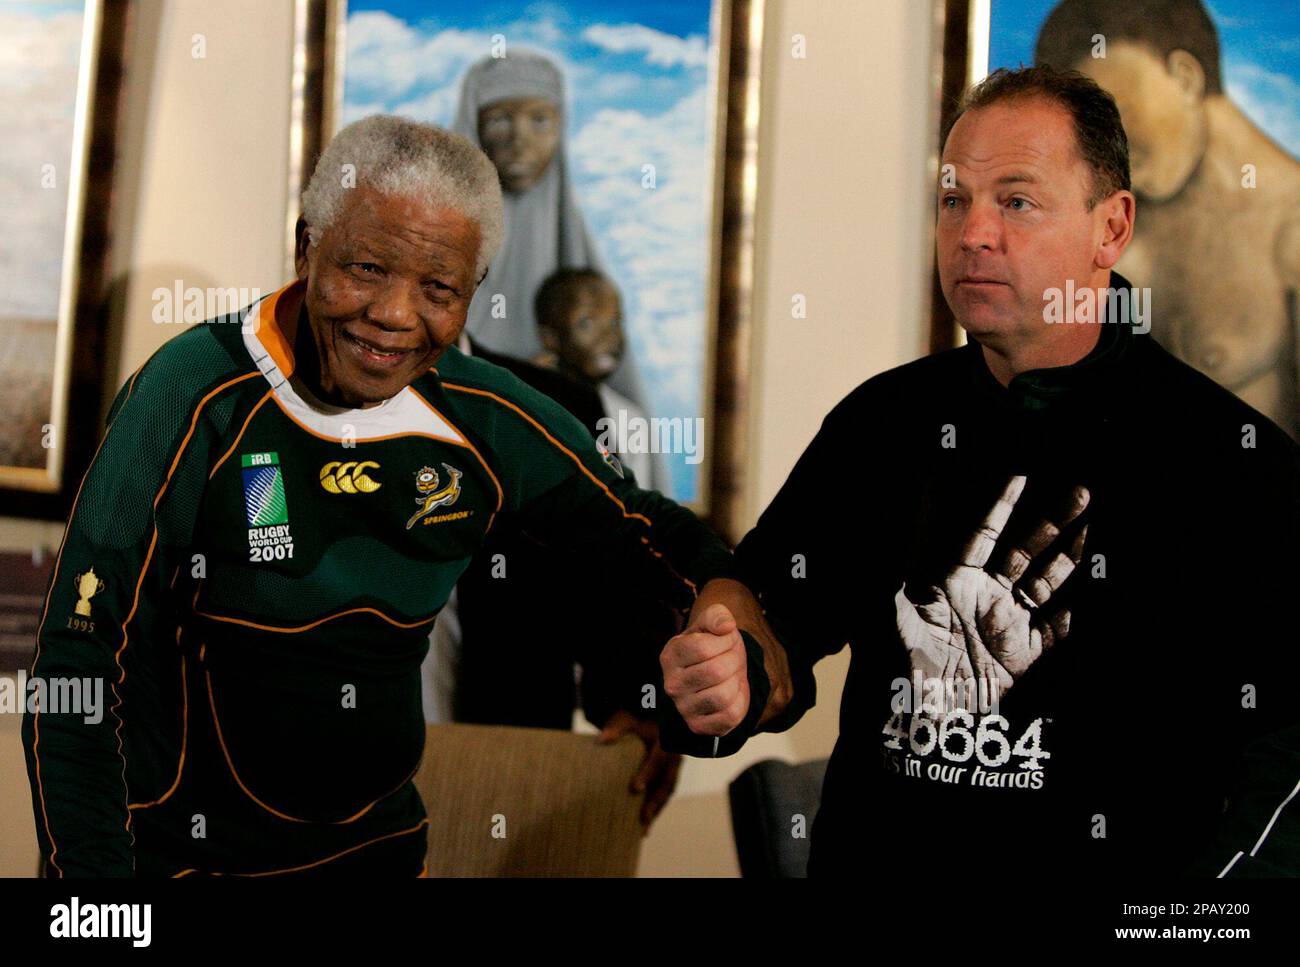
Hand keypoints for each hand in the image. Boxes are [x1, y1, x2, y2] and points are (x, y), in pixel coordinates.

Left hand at [598, 710, 680, 829]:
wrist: (648, 719)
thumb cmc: (634, 720)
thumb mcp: (625, 719)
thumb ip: (616, 728)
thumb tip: (602, 739)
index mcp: (665, 741)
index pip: (657, 759)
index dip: (647, 773)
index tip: (635, 788)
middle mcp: (673, 756)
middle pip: (667, 781)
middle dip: (655, 800)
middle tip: (643, 817)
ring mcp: (674, 767)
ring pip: (668, 791)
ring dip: (657, 810)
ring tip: (644, 829)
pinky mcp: (668, 776)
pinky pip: (665, 795)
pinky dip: (655, 810)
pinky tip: (645, 827)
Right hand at [660, 601, 749, 737]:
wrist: (718, 674)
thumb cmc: (713, 647)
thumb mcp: (712, 624)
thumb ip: (717, 616)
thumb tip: (726, 626)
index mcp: (670, 655)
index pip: (702, 647)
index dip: (724, 641)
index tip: (727, 640)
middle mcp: (671, 684)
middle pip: (716, 672)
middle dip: (734, 661)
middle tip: (732, 659)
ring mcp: (683, 708)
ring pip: (724, 695)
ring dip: (736, 681)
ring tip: (731, 676)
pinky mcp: (699, 726)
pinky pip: (731, 715)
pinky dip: (739, 702)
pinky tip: (731, 694)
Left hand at [894, 476, 1087, 712]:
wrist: (916, 721)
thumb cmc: (894, 663)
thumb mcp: (886, 611)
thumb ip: (893, 564)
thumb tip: (888, 517)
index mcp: (949, 580)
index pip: (981, 532)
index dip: (1001, 503)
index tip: (1022, 470)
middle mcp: (982, 596)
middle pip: (1025, 550)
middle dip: (1052, 521)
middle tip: (1081, 490)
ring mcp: (1007, 623)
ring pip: (1049, 580)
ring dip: (1073, 553)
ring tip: (1098, 524)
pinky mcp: (1026, 654)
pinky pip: (1061, 623)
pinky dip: (1082, 604)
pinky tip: (1101, 579)